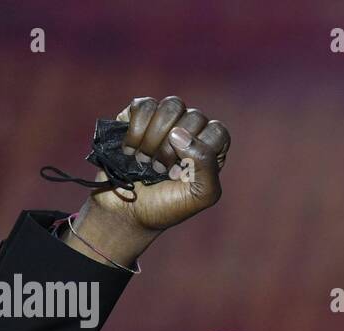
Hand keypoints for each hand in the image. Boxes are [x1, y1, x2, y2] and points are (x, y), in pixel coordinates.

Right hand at [90, 95, 229, 233]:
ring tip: (144, 159)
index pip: (217, 130)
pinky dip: (135, 128)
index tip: (183, 171)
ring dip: (154, 137)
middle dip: (173, 149)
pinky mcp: (138, 117)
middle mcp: (191, 133)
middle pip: (194, 116)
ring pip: (171, 105)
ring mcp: (165, 123)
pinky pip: (144, 105)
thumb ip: (206, 165)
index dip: (199, 149)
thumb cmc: (165, 206)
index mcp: (210, 151)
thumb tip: (179, 133)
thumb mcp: (199, 195)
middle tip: (160, 170)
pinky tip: (130, 149)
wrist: (126, 211)